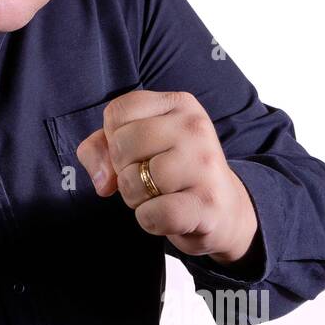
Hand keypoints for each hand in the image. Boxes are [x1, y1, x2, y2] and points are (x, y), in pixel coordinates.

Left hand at [74, 89, 259, 268]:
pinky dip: (149, 220)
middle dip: (122, 170)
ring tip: (158, 195)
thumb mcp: (136, 147)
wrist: (223, 210)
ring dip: (135, 198)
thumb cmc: (171, 173)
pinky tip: (166, 215)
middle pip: (122, 145)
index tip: (137, 152)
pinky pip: (153, 213)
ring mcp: (204, 164)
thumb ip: (100, 149)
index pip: (117, 112)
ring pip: (134, 181)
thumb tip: (103, 180)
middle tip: (147, 178)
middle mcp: (194, 127)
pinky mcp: (207, 202)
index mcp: (178, 103)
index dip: (113, 139)